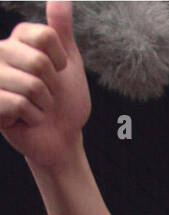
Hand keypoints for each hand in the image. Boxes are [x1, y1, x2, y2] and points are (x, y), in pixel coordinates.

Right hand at [0, 1, 89, 166]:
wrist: (62, 138)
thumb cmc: (65, 101)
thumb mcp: (69, 62)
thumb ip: (60, 28)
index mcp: (18, 39)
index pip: (45, 37)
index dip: (60, 61)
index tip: (58, 72)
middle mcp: (1, 53)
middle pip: (38, 62)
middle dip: (52, 86)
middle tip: (47, 95)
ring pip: (31, 85)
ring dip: (44, 105)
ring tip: (37, 108)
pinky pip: (20, 105)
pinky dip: (33, 118)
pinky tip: (27, 120)